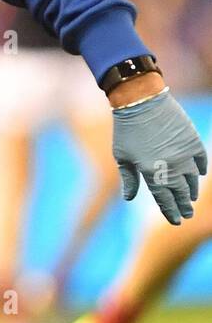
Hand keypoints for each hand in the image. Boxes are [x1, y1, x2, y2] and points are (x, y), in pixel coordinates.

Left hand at [111, 86, 206, 223]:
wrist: (141, 101)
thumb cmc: (126, 129)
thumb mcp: (121, 156)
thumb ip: (129, 179)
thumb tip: (129, 198)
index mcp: (151, 172)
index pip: (164, 199)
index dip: (171, 212)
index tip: (177, 221)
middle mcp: (171, 167)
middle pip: (181, 192)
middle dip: (184, 206)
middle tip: (187, 214)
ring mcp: (184, 154)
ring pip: (193, 179)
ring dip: (192, 191)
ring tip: (191, 198)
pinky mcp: (193, 141)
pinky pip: (201, 161)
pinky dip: (201, 170)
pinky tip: (199, 175)